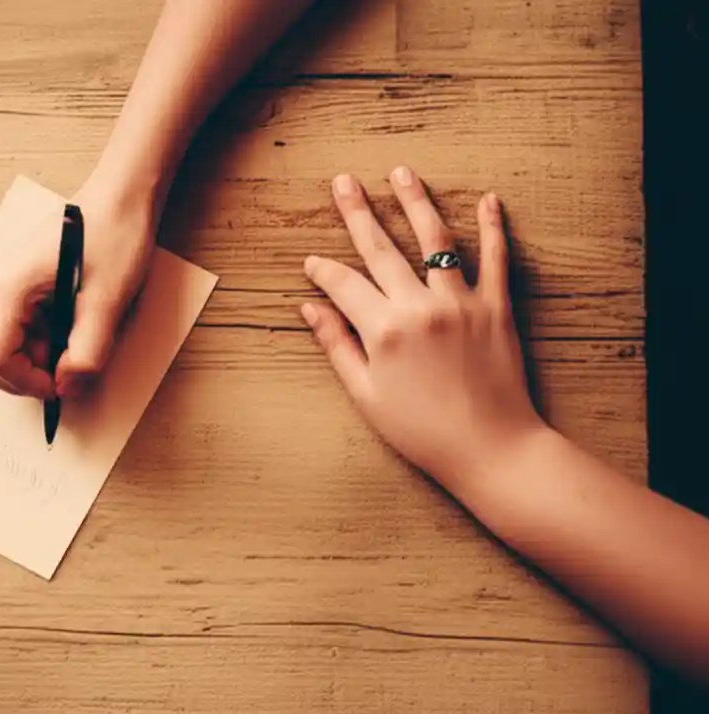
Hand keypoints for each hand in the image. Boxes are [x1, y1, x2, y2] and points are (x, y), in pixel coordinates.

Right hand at [0, 180, 154, 399]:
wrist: (121, 199)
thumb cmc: (112, 236)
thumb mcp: (106, 304)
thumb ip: (85, 355)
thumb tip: (67, 388)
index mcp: (7, 289)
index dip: (27, 382)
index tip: (62, 383)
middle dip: (34, 371)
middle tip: (74, 364)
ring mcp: (5, 286)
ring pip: (10, 346)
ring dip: (44, 354)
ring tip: (80, 335)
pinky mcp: (20, 287)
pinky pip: (23, 329)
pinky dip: (48, 338)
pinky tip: (75, 322)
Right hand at [301, 167, 546, 486]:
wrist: (491, 448)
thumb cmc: (421, 430)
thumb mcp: (366, 394)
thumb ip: (337, 345)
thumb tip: (309, 309)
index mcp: (383, 330)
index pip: (343, 284)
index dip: (322, 270)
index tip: (311, 262)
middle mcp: (420, 307)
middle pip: (381, 248)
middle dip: (358, 212)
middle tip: (343, 181)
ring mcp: (461, 303)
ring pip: (435, 240)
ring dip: (415, 202)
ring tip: (401, 172)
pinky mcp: (497, 308)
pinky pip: (496, 258)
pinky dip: (492, 228)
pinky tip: (489, 200)